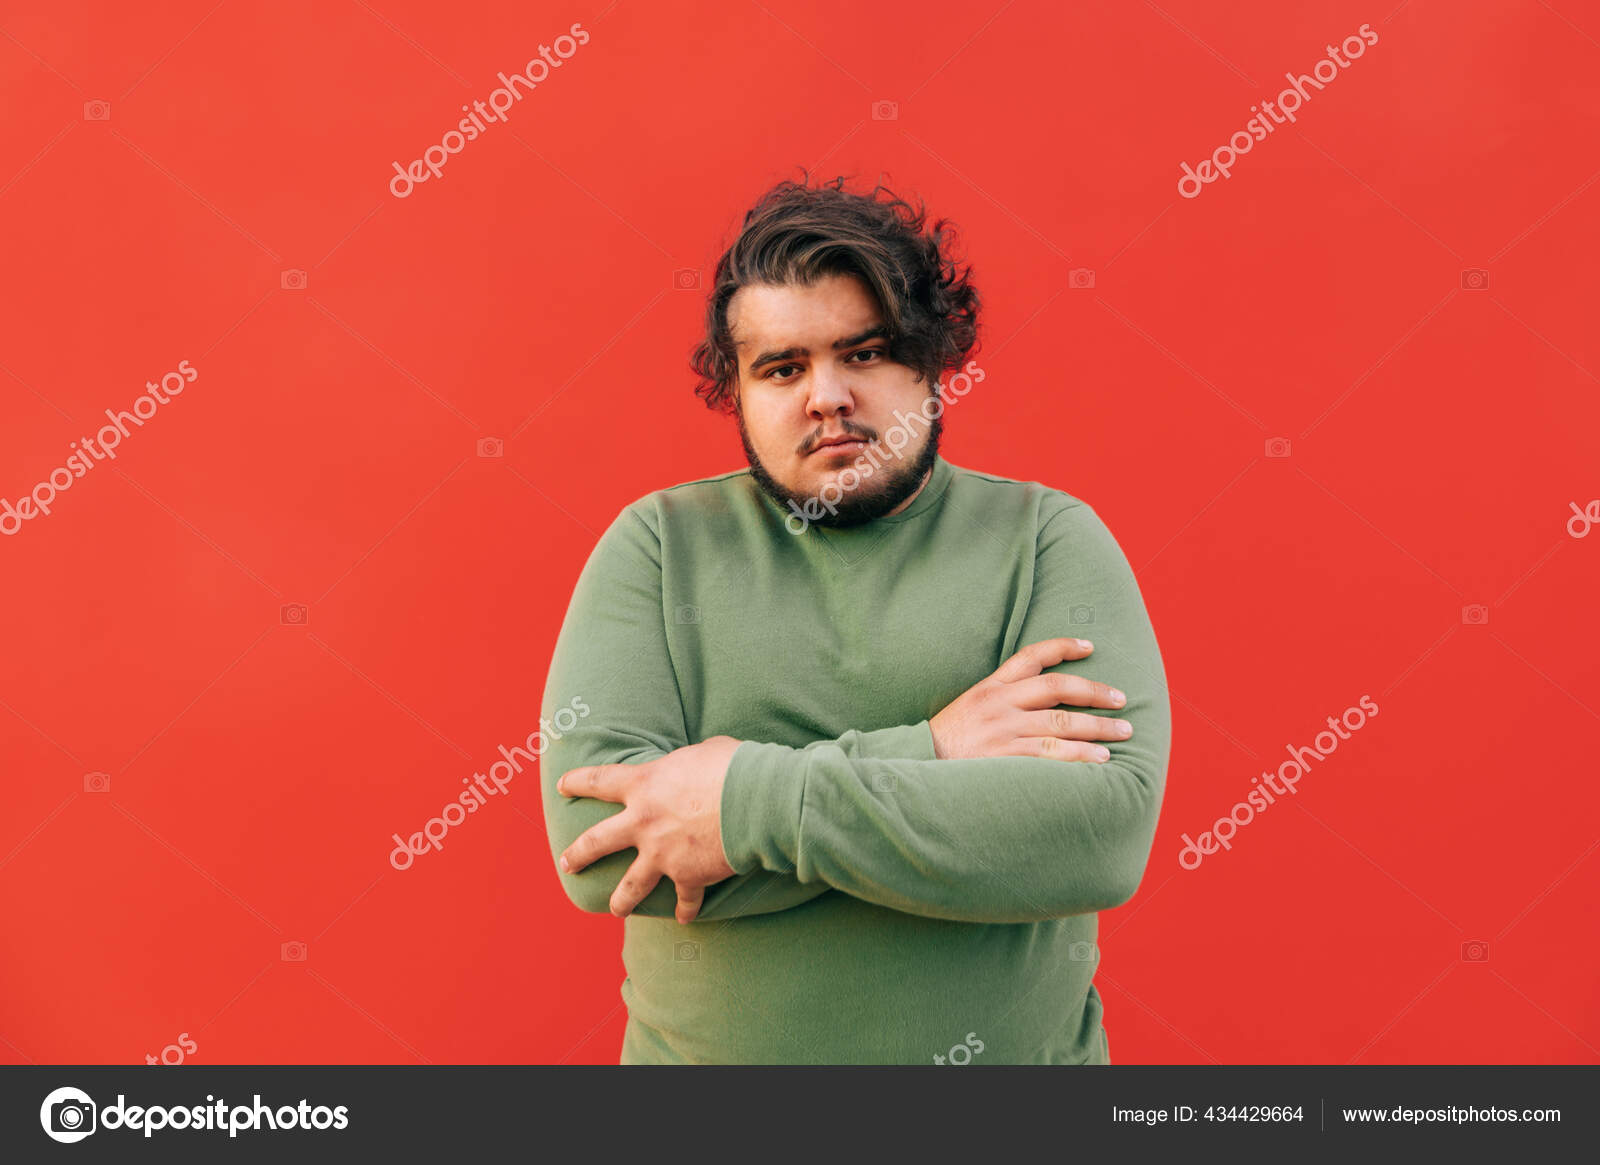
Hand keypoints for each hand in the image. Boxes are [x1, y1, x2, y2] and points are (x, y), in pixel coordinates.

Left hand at [555, 735, 742, 922]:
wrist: (754, 802)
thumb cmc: (733, 766)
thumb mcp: (703, 751)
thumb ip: (688, 764)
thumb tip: (696, 767)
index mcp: (644, 784)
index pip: (599, 780)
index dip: (578, 782)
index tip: (562, 787)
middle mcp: (644, 822)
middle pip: (598, 841)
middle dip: (579, 854)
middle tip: (566, 863)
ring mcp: (663, 854)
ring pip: (631, 884)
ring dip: (621, 900)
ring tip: (615, 910)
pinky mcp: (689, 876)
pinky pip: (685, 899)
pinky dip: (687, 910)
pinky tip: (685, 918)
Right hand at [929, 638, 1130, 760]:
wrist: (918, 765)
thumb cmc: (948, 740)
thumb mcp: (969, 706)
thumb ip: (1001, 696)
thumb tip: (1041, 696)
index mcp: (991, 686)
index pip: (1031, 656)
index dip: (1063, 647)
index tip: (1089, 646)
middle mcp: (1000, 703)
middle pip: (1057, 688)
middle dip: (1094, 692)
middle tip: (1122, 700)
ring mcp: (1004, 731)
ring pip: (1061, 723)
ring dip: (1097, 728)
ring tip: (1121, 734)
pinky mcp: (1006, 758)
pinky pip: (1051, 754)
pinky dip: (1079, 755)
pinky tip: (1099, 759)